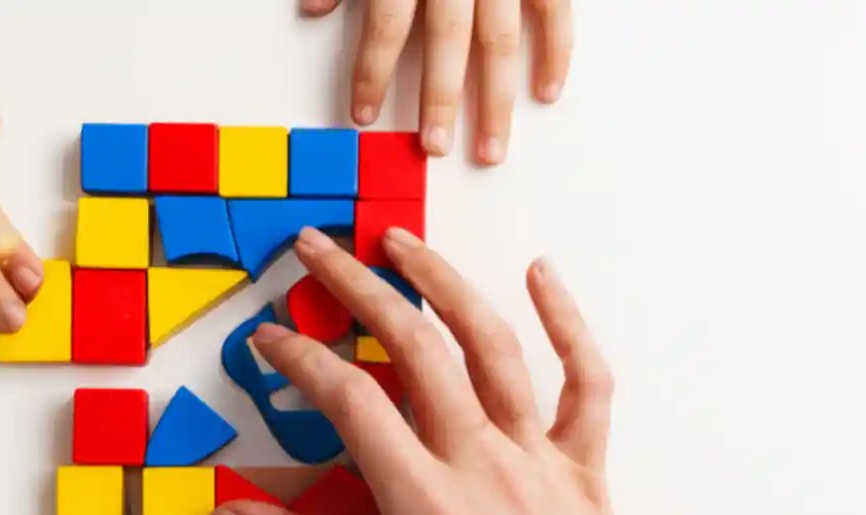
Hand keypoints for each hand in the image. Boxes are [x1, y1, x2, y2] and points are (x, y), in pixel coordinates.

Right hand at [209, 228, 728, 514]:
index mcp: (428, 509)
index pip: (350, 403)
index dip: (301, 358)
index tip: (270, 335)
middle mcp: (485, 467)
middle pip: (415, 350)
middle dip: (358, 288)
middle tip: (317, 249)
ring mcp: (542, 460)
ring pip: (493, 346)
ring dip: (444, 283)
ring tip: (402, 243)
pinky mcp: (587, 469)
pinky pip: (588, 382)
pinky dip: (569, 322)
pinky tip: (543, 276)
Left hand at [302, 0, 571, 164]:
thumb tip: (310, 9)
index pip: (387, 25)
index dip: (372, 72)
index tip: (362, 114)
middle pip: (448, 43)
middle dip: (441, 101)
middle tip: (434, 148)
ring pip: (501, 42)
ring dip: (497, 101)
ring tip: (490, 150)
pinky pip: (554, 12)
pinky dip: (555, 52)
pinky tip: (545, 92)